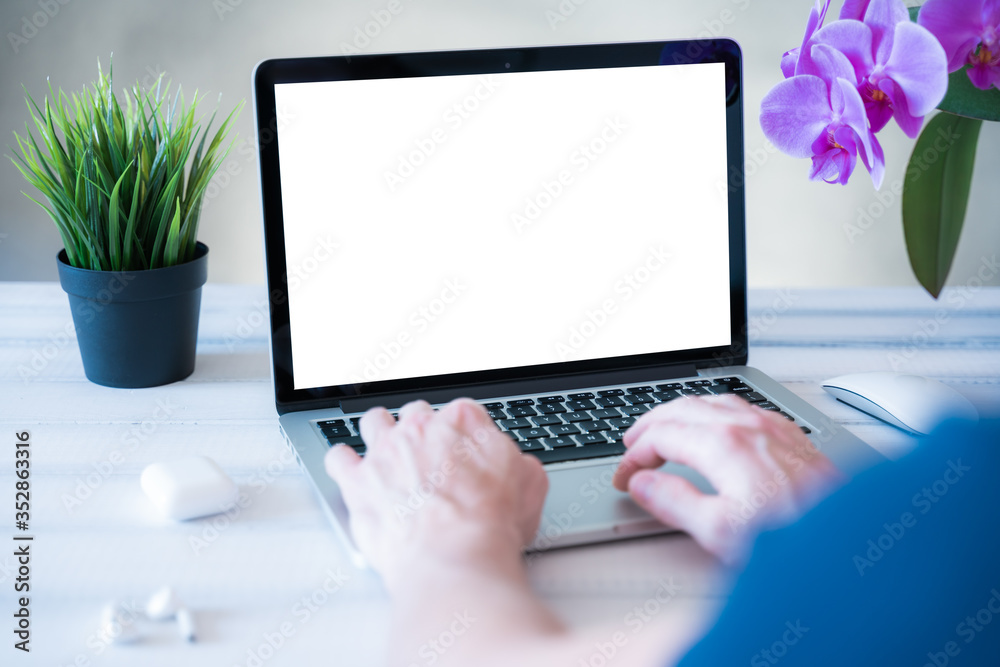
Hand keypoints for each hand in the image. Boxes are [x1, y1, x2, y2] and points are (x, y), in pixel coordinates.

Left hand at [324, 398, 547, 590]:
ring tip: (386, 452)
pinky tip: (351, 470)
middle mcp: (420, 429)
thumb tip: (516, 460)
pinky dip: (344, 462)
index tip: (464, 449)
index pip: (461, 412)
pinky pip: (339, 457)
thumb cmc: (488, 528)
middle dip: (421, 431)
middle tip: (427, 455)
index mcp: (462, 423)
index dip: (463, 433)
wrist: (452, 560)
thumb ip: (518, 460)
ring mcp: (384, 452)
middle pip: (416, 414)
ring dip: (380, 434)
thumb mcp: (530, 486)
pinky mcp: (357, 481)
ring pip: (374, 422)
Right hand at [613, 395, 843, 565]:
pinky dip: (715, 413)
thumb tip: (643, 484)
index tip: (624, 476)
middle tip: (631, 445)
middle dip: (650, 426)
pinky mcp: (791, 436)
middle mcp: (748, 426)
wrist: (852, 541)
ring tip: (665, 429)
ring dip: (681, 414)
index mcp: (724, 444)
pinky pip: (743, 408)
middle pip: (682, 409)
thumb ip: (674, 502)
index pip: (661, 436)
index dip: (634, 456)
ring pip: (713, 402)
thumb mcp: (720, 532)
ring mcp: (773, 427)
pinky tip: (718, 427)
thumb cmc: (795, 540)